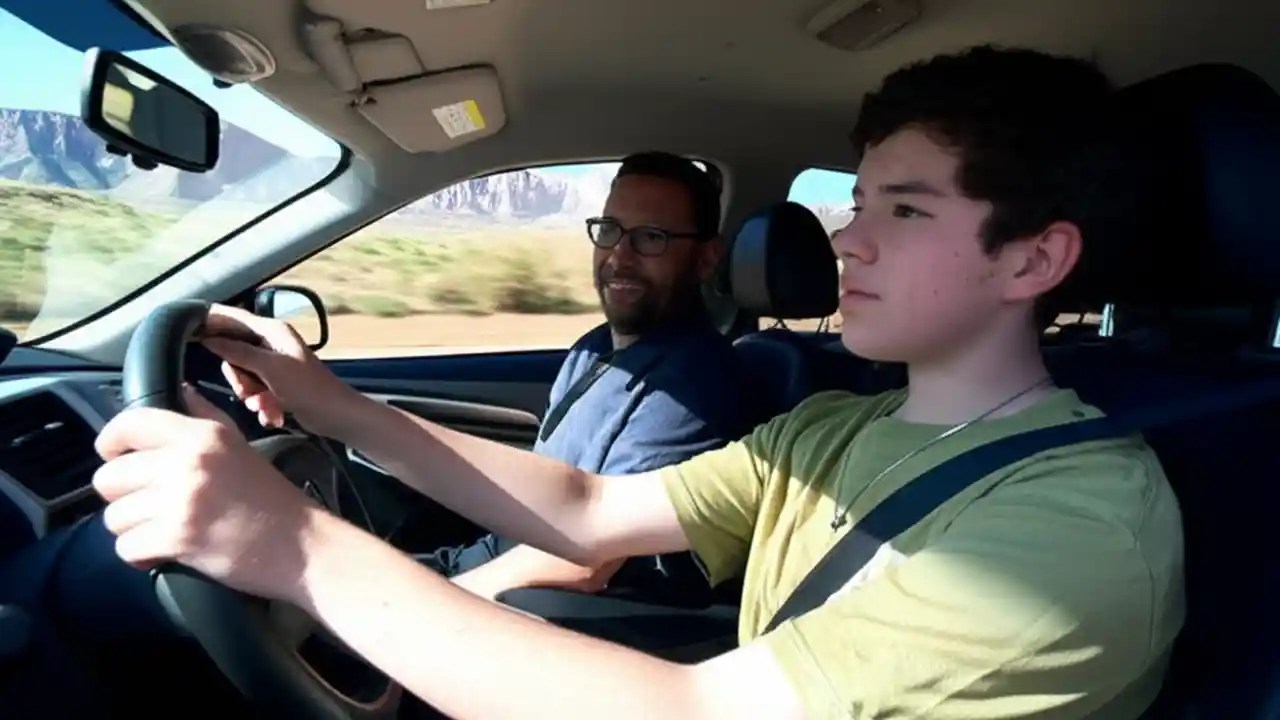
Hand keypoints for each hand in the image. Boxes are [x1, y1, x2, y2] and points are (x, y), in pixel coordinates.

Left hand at [92, 387, 322, 603]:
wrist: (300, 546)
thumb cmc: (270, 498)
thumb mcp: (239, 445)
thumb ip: (205, 416)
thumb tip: (181, 390)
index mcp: (201, 436)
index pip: (130, 423)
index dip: (111, 441)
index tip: (115, 456)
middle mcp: (188, 461)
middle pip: (109, 476)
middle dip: (122, 496)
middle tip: (148, 505)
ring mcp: (181, 500)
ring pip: (114, 516)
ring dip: (132, 528)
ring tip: (161, 529)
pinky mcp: (177, 538)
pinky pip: (126, 547)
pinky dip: (141, 555)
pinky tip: (164, 551)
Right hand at [200, 303, 359, 437]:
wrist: (334, 415)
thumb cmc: (307, 387)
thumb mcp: (269, 368)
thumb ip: (238, 352)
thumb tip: (208, 339)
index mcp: (272, 331)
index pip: (234, 317)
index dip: (211, 321)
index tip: (189, 330)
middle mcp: (271, 344)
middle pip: (233, 354)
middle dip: (239, 379)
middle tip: (249, 392)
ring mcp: (273, 365)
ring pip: (242, 378)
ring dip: (250, 396)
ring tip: (265, 405)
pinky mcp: (276, 385)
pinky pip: (255, 392)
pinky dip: (262, 405)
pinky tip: (273, 413)